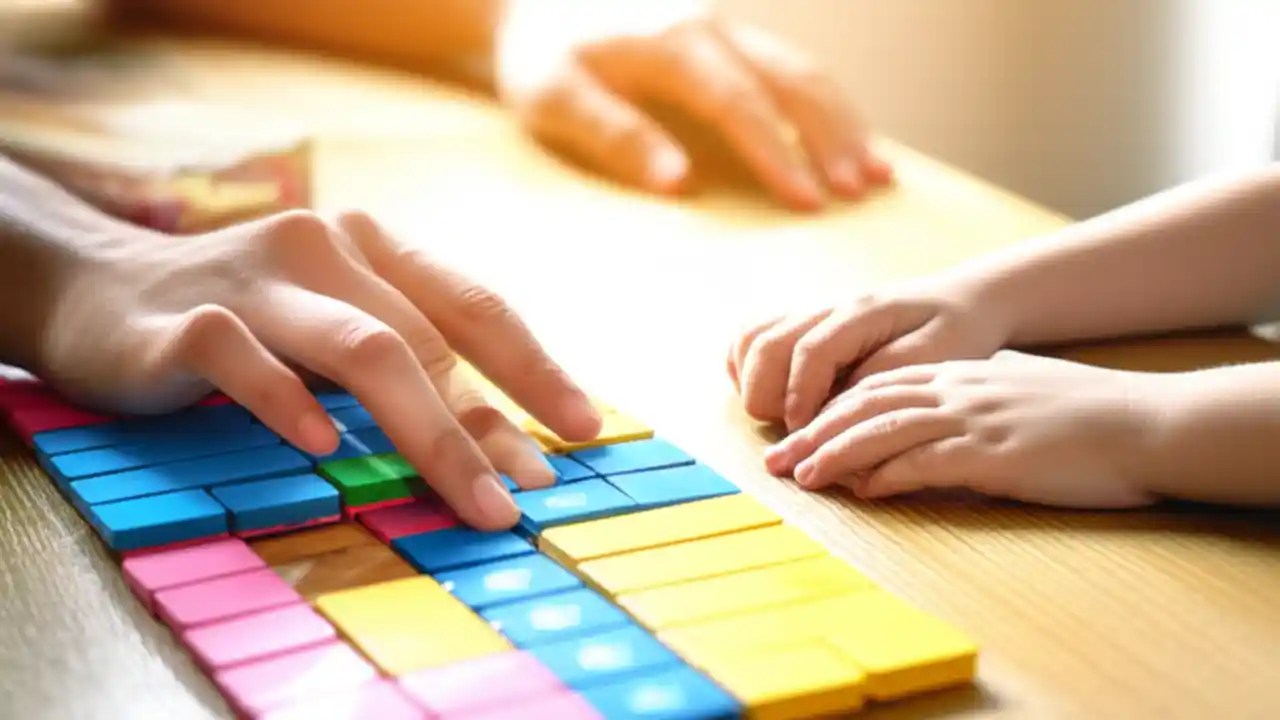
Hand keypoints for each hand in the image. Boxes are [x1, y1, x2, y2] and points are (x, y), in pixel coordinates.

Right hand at [36, 210, 601, 529]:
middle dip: (486, 425)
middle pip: (426, 340)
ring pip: (361, 347)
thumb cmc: (247, 322)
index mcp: (374, 247)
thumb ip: (408, 368)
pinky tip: (323, 447)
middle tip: (528, 494)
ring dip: (428, 430)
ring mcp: (255, 276)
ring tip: (473, 497)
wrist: (97, 292)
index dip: (534, 366)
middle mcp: (325, 247)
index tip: (584, 427)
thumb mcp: (336, 333)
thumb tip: (504, 449)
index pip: (474, 304)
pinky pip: (245, 358)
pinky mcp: (186, 317)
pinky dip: (288, 401)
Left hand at [494, 0, 891, 209]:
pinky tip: (852, 144)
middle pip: (792, 78)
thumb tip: (680, 185)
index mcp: (670, 44)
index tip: (808, 201)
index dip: (776, 153)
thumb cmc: (541, 55)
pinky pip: (792, 72)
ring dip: (845, 122)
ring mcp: (727, 31)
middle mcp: (711, 30)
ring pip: (803, 71)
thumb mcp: (554, 97)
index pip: (738, 101)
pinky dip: (829, 109)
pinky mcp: (730, 42)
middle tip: (862, 192)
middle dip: (833, 135)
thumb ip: (615, 134)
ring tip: (878, 177)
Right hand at [728, 279, 1014, 431]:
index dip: (800, 396)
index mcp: (861, 312)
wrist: (964, 301)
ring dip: (751, 381)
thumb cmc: (958, 331)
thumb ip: (884, 377)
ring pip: (749, 337)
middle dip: (764, 393)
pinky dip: (746, 369)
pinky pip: (751, 338)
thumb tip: (836, 407)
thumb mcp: (938, 355)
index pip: (810, 350)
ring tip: (779, 414)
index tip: (804, 432)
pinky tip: (773, 397)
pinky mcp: (801, 324)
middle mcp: (826, 306)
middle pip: (764, 341)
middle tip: (792, 431)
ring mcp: (809, 312)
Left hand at [765, 351, 1160, 507]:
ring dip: (837, 454)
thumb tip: (922, 431)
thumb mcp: (1011, 394)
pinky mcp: (995, 453)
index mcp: (958, 376)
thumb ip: (964, 404)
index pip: (875, 387)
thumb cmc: (1081, 415)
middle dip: (815, 433)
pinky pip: (928, 461)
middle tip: (776, 461)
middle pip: (865, 405)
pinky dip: (889, 474)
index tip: (795, 435)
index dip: (829, 410)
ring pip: (884, 429)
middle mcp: (957, 390)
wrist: (1142, 422)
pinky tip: (863, 491)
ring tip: (802, 477)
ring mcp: (974, 419)